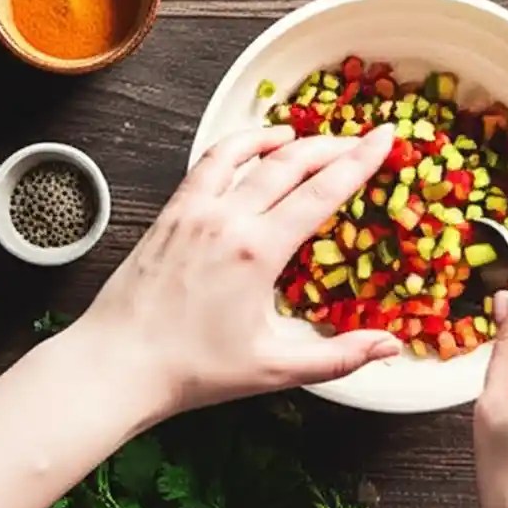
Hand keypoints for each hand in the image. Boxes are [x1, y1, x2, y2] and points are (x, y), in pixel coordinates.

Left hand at [73, 124, 401, 419]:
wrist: (117, 365)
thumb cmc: (192, 370)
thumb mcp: (274, 369)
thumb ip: (339, 356)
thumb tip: (390, 345)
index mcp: (259, 252)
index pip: (322, 191)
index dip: (360, 161)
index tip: (385, 138)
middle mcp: (227, 220)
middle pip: (291, 163)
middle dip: (333, 146)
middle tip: (361, 139)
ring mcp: (195, 212)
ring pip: (247, 155)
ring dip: (284, 139)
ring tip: (308, 137)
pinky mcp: (171, 214)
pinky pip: (208, 164)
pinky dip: (236, 146)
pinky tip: (250, 147)